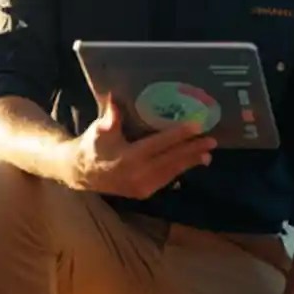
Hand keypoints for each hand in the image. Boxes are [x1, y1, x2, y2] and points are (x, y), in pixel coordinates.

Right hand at [58, 95, 215, 198]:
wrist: (81, 174)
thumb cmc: (92, 147)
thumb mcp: (97, 131)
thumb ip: (109, 118)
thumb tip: (114, 100)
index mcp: (128, 158)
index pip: (158, 144)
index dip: (178, 135)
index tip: (196, 125)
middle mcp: (138, 175)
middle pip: (170, 160)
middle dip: (192, 150)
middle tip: (212, 140)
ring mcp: (142, 187)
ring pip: (171, 172)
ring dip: (190, 162)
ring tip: (208, 153)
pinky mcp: (144, 193)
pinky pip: (166, 179)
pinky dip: (180, 170)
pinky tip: (193, 162)